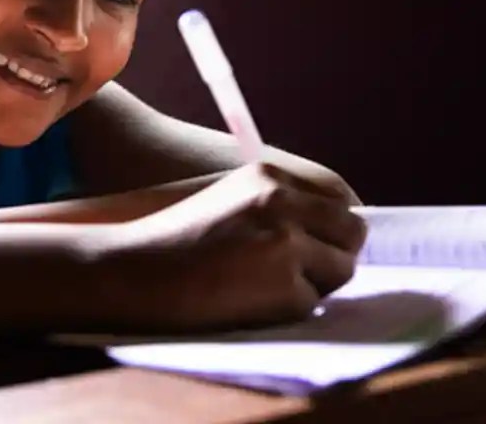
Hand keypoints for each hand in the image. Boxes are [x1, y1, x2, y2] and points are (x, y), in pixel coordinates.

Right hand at [107, 162, 366, 332]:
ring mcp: (288, 242)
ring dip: (315, 284)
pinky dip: (289, 310)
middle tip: (302, 273)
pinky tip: (251, 302)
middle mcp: (283, 202)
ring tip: (268, 287)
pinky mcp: (285, 283)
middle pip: (351, 232)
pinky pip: (312, 303)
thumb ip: (278, 206)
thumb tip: (332, 233)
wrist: (134, 271)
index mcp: (270, 176)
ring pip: (341, 269)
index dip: (331, 229)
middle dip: (334, 256)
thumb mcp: (230, 199)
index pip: (339, 200)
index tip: (320, 246)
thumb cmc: (175, 241)